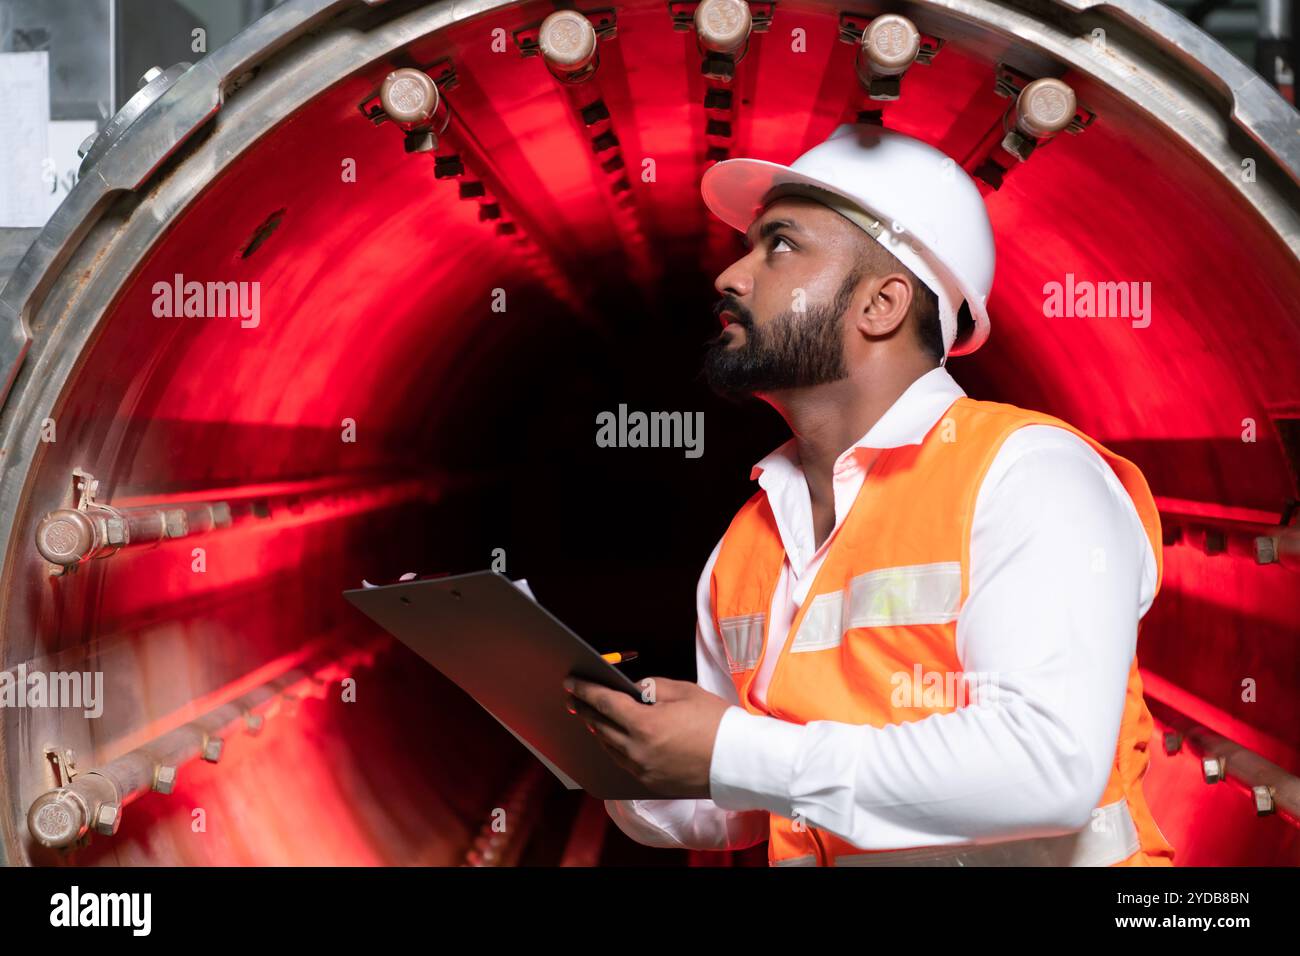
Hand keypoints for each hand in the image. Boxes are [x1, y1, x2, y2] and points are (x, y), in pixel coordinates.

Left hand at [563, 675, 732, 797]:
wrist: (738, 761)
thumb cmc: (716, 722)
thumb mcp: (684, 691)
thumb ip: (652, 687)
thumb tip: (633, 689)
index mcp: (645, 725)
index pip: (604, 703)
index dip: (585, 690)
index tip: (572, 682)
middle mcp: (637, 750)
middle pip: (600, 726)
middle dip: (585, 709)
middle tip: (574, 697)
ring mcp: (643, 769)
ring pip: (608, 747)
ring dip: (597, 729)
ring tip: (591, 716)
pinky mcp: (651, 782)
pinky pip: (623, 762)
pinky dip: (613, 746)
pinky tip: (613, 737)